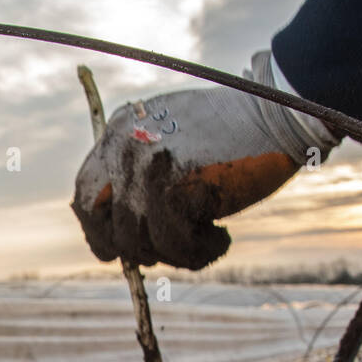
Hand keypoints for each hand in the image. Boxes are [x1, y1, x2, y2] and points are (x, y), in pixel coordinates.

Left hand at [71, 51, 339, 269]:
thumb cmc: (235, 128)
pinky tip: (223, 237)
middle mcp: (124, 149)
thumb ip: (143, 170)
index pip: (84, 195)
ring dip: (176, 253)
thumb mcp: (174, 137)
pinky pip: (175, 247)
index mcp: (119, 132)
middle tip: (174, 247)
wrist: (277, 108)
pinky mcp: (176, 191)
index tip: (122, 247)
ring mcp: (147, 171)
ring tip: (210, 238)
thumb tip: (126, 227)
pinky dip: (201, 253)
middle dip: (137, 250)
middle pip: (106, 228)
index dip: (99, 230)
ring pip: (140, 243)